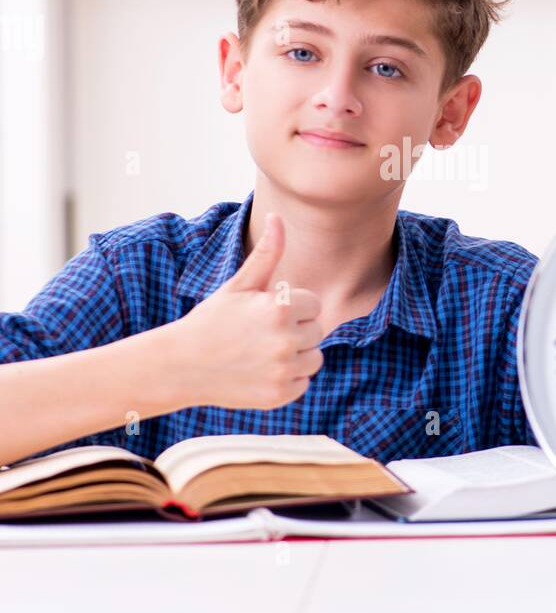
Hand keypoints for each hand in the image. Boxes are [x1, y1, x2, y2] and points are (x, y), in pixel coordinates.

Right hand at [174, 212, 324, 410]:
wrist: (182, 365)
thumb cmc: (212, 320)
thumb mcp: (239, 285)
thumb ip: (266, 253)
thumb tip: (277, 216)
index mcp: (280, 307)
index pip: (314, 304)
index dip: (292, 308)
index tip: (265, 313)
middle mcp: (286, 339)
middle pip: (316, 331)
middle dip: (295, 330)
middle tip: (260, 334)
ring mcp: (283, 370)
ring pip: (314, 359)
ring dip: (296, 356)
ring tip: (262, 352)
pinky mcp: (279, 395)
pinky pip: (302, 383)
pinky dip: (287, 379)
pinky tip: (260, 372)